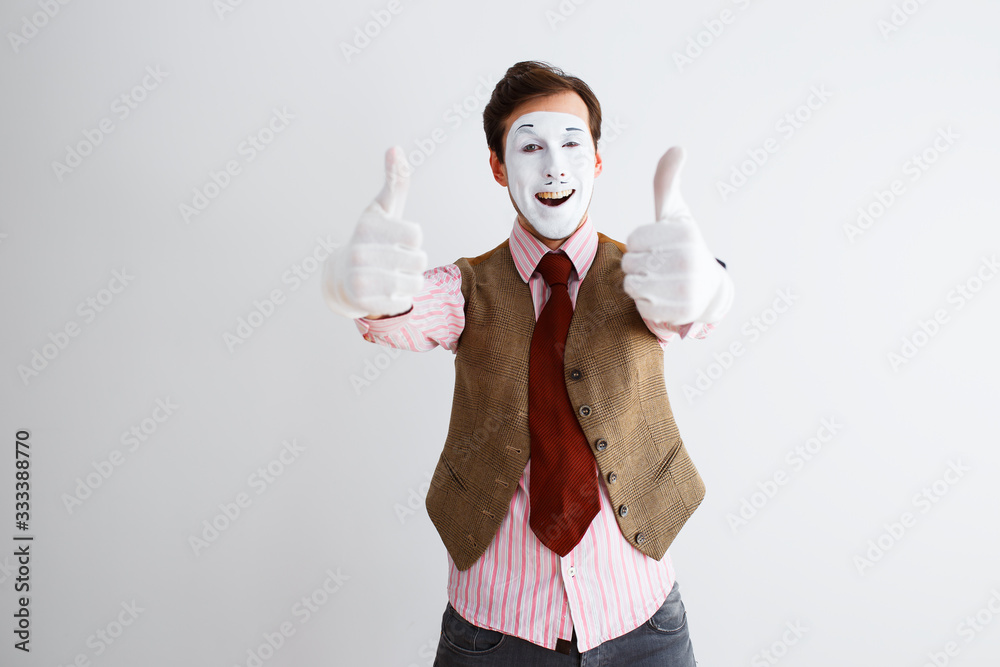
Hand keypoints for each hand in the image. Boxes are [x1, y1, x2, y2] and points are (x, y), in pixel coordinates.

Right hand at [322, 147, 427, 317]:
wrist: (341, 280)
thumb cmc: (371, 240)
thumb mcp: (384, 210)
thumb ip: (395, 181)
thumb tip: (395, 147)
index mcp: (368, 227)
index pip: (416, 234)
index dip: (412, 240)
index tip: (396, 240)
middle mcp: (360, 252)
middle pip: (419, 260)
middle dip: (413, 263)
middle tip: (394, 262)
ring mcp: (360, 278)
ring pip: (415, 283)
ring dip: (410, 282)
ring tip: (392, 277)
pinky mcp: (364, 303)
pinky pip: (404, 302)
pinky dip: (401, 299)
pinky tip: (384, 292)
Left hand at [622, 147, 732, 324]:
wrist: (710, 290)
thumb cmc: (683, 247)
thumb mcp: (676, 214)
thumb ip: (667, 182)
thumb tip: (678, 148)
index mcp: (684, 233)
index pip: (633, 240)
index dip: (639, 245)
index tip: (658, 247)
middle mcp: (688, 259)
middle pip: (629, 263)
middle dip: (637, 265)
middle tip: (658, 266)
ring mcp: (686, 287)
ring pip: (631, 285)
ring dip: (640, 285)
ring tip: (659, 281)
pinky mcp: (681, 312)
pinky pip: (640, 307)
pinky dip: (647, 305)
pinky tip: (663, 298)